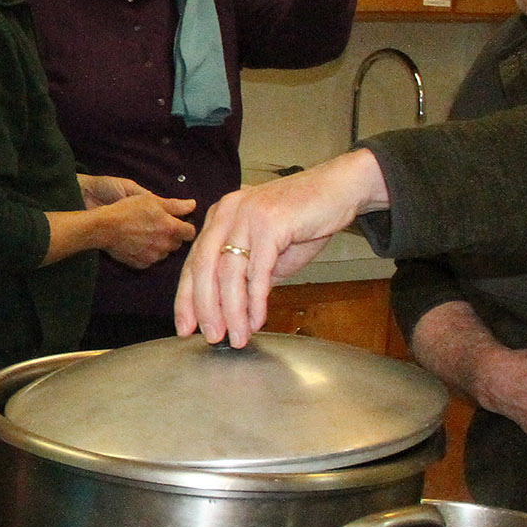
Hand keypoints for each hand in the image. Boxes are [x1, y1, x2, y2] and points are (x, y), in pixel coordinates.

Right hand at [87, 187, 197, 269]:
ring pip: (164, 252)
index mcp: (171, 228)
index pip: (190, 232)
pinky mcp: (142, 264)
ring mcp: (153, 256)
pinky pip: (150, 259)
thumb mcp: (152, 201)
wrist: (104, 227)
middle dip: (171, 236)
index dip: (186, 226)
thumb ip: (176, 205)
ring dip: (160, 245)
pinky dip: (147, 253)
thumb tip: (193, 205)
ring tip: (146, 234)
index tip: (178, 223)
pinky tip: (138, 243)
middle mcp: (165, 245)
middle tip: (158, 226)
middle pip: (177, 243)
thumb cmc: (128, 210)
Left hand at [174, 150, 387, 344]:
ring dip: (231, 311)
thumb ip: (248, 274)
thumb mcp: (268, 250)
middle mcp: (226, 213)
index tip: (186, 327)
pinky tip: (257, 320)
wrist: (340, 189)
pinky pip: (257, 271)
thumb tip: (234, 312)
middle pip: (203, 268)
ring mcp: (246, 216)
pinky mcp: (269, 223)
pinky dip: (255, 300)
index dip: (187, 298)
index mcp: (220, 217)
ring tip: (237, 336)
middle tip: (212, 337)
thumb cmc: (305, 219)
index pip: (194, 263)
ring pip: (228, 273)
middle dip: (205, 309)